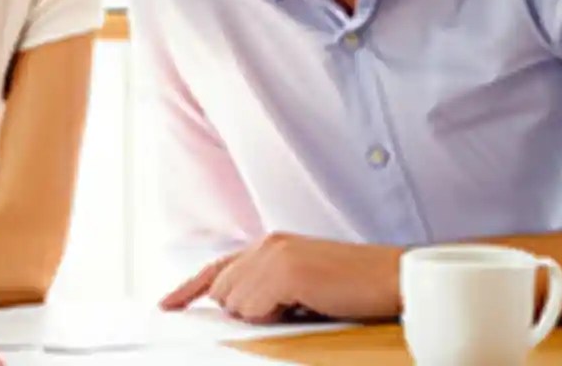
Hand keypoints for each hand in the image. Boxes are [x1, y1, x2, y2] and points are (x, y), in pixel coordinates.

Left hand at [160, 233, 403, 322]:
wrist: (394, 278)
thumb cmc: (356, 288)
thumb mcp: (304, 286)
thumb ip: (269, 289)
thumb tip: (238, 310)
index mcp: (272, 244)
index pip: (218, 268)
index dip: (189, 288)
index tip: (167, 305)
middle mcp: (267, 244)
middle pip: (222, 291)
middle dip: (247, 310)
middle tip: (294, 307)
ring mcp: (273, 255)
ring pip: (234, 303)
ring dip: (264, 315)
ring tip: (305, 304)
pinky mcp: (282, 271)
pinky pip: (252, 309)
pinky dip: (274, 316)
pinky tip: (306, 304)